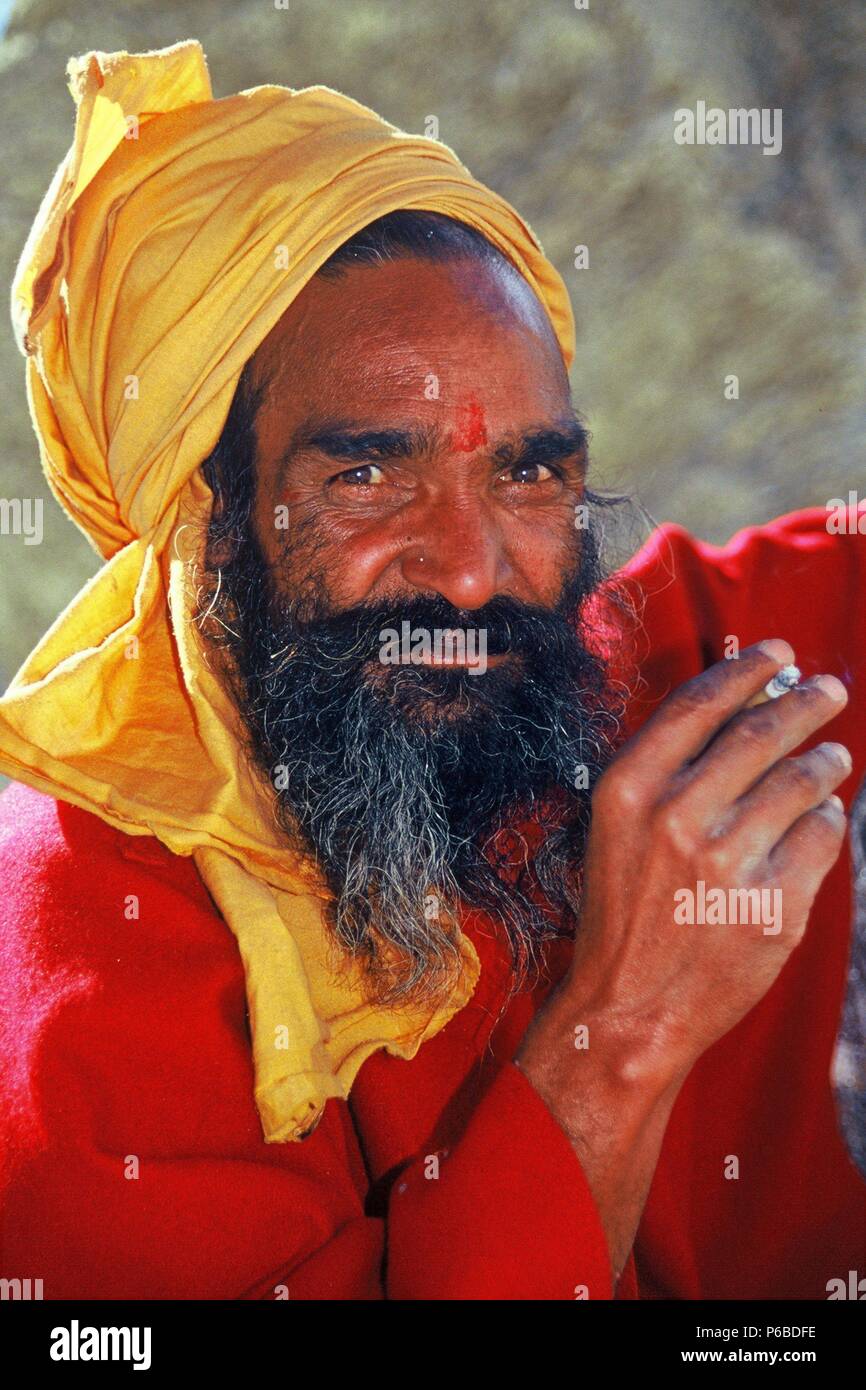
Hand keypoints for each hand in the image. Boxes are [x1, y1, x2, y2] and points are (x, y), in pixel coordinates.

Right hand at [565, 638, 849, 1077]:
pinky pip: (820, 837)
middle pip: (760, 733)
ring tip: (833, 755)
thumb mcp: (618, 828)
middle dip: (803, 702)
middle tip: (827, 690)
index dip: (745, 670)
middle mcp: (676, 817)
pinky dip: (827, 820)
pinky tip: (820, 818)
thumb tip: (749, 705)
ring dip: (824, 761)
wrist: (627, 1006)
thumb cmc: (623, 911)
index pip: (698, 704)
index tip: (777, 652)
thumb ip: (670, 769)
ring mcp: (727, 863)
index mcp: (628, 788)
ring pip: (801, 782)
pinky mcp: (772, 906)